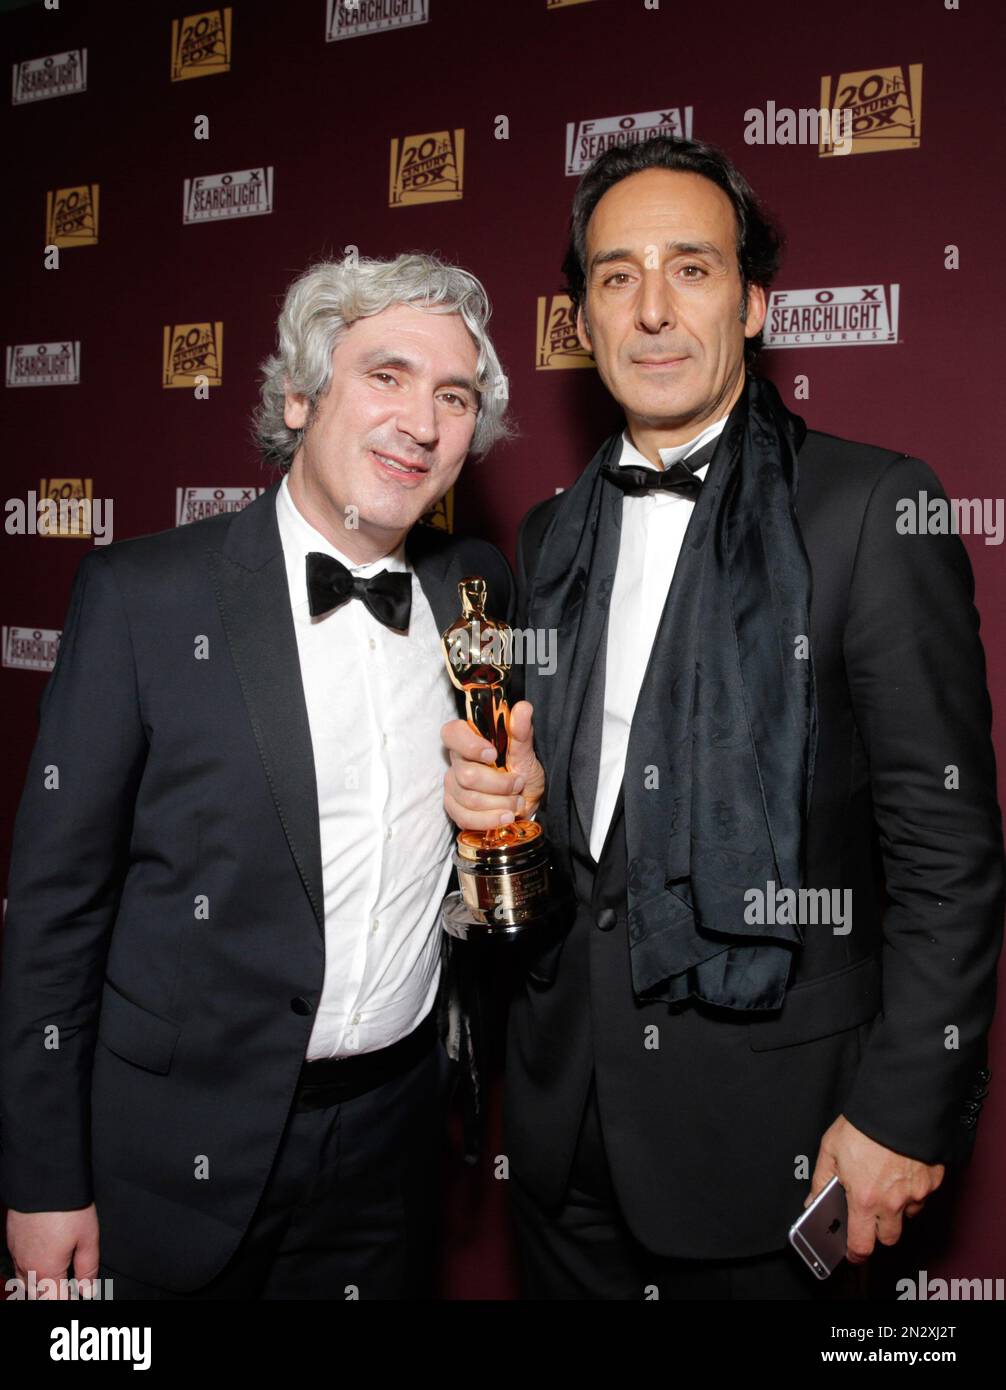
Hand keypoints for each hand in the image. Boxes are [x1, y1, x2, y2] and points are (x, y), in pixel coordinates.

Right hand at [6, 1205, 100, 1298]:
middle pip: (38, 1296)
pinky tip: (44, 1263)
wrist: (43, 1179)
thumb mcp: (88, 1237)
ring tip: (58, 1281)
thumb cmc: (66, 1205)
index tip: (80, 1297)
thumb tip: (88, 1289)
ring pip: (25, 1284)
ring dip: (41, 1288)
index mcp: (47, 1271)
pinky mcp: (13, 1241)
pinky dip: (31, 1273)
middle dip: (54, 1297)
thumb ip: (88, 1267)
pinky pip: (19, 1268)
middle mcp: (27, 1267)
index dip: (70, 1301)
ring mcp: (17, 1254)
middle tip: (71, 1291)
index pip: (57, 1301)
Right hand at [442, 700, 544, 831]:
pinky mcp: (455, 808)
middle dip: (500, 784)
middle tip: (518, 783)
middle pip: (466, 775)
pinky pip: (465, 818)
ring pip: (468, 798)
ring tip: (517, 802)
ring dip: (500, 803)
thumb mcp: (527, 752)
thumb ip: (522, 732)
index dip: (469, 745)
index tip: (493, 754)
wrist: (527, 801)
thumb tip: (522, 708)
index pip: (452, 733)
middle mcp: (457, 762)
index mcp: (470, 741)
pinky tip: (505, 817)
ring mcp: (453, 786)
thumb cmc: (523, 772)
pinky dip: (490, 820)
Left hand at [805, 1114, 943, 1262]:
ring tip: (885, 1182)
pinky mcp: (933, 1181)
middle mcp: (893, 1202)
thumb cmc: (864, 1124)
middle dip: (878, 1230)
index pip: (862, 1245)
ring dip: (897, 1208)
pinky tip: (901, 1169)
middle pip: (889, 1237)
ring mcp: (916, 1193)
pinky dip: (913, 1189)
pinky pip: (923, 1195)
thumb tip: (813, 1200)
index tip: (852, 1252)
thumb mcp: (830, 1148)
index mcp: (864, 1198)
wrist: (898, 1104)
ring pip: (908, 1215)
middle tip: (869, 1212)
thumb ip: (822, 1180)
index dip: (855, 1253)